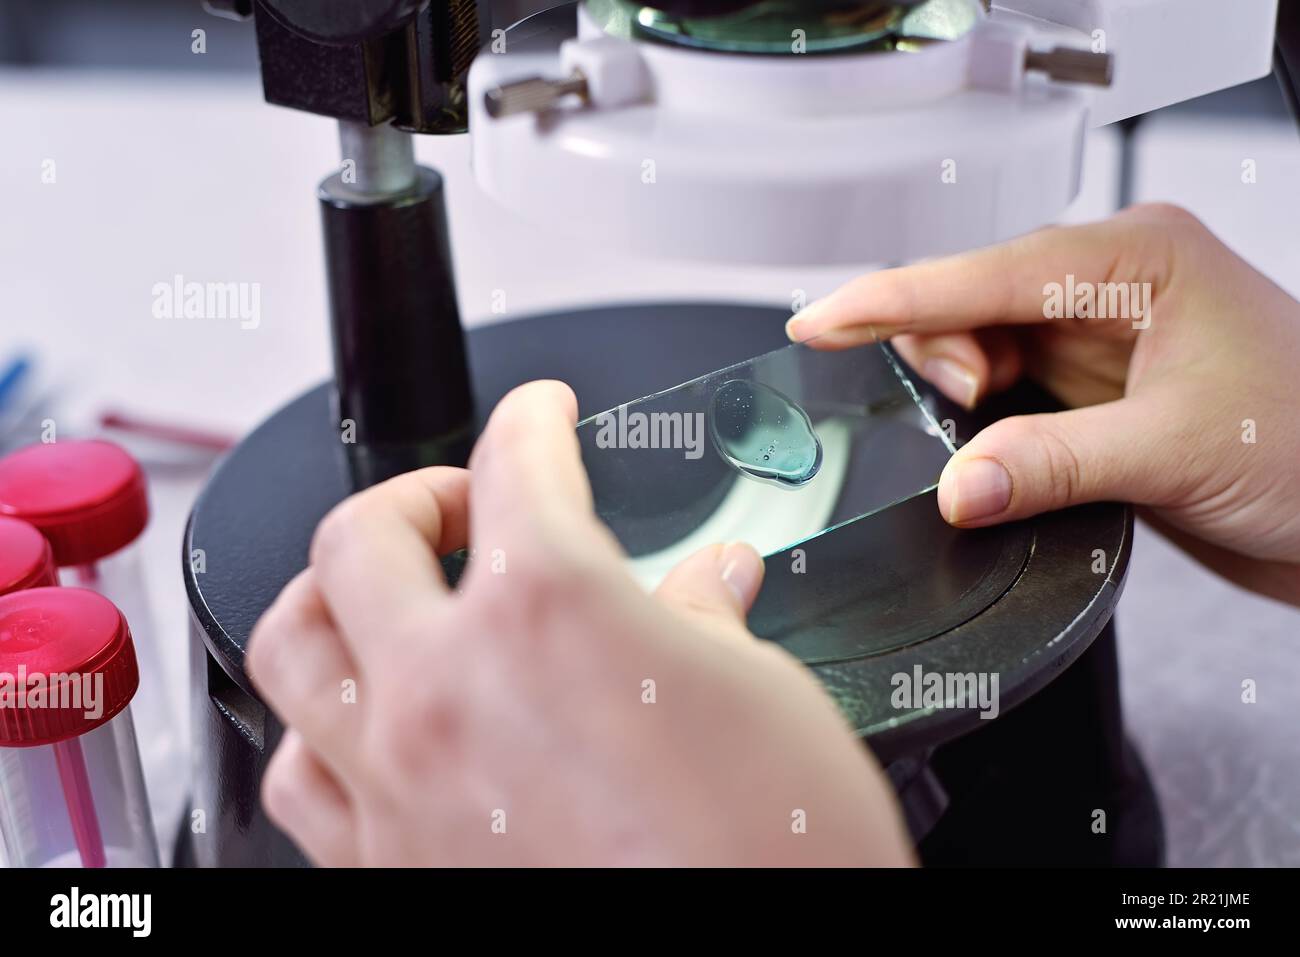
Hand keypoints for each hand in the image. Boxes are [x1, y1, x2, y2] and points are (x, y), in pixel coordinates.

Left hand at [246, 381, 912, 865]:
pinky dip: (321, 724)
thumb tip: (708, 581)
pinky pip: (300, 773)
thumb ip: (707, 619)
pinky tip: (366, 721)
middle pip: (364, 535)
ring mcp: (400, 782)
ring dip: (337, 596)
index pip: (517, 465)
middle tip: (467, 505)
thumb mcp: (763, 700)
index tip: (540, 415)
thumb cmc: (776, 858)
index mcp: (551, 611)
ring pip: (296, 645)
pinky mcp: (387, 865)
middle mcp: (448, 688)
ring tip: (391, 595)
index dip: (533, 420)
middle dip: (419, 496)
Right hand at [787, 204, 1299, 605]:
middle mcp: (1110, 288)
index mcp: (1136, 259)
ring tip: (988, 440)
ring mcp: (1100, 340)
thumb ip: (1051, 463)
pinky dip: (982, 426)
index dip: (892, 299)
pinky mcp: (1093, 394)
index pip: (986, 273)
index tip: (820, 319)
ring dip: (960, 396)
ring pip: (980, 349)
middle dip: (937, 354)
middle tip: (957, 414)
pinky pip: (1004, 396)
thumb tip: (957, 485)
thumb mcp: (1176, 450)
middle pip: (969, 301)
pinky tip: (994, 451)